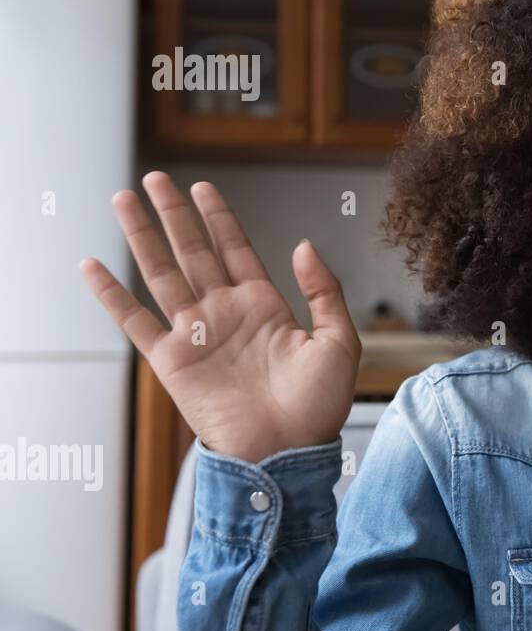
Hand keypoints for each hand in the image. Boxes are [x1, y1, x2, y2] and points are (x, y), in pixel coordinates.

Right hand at [80, 171, 360, 462]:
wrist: (287, 452)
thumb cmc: (318, 406)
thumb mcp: (339, 340)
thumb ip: (324, 291)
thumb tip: (304, 244)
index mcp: (264, 305)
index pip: (236, 249)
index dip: (219, 217)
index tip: (203, 187)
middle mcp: (225, 313)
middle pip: (194, 251)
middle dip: (174, 215)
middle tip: (155, 178)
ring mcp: (196, 334)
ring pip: (162, 273)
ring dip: (142, 237)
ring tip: (125, 200)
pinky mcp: (171, 362)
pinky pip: (135, 322)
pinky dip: (112, 295)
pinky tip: (94, 265)